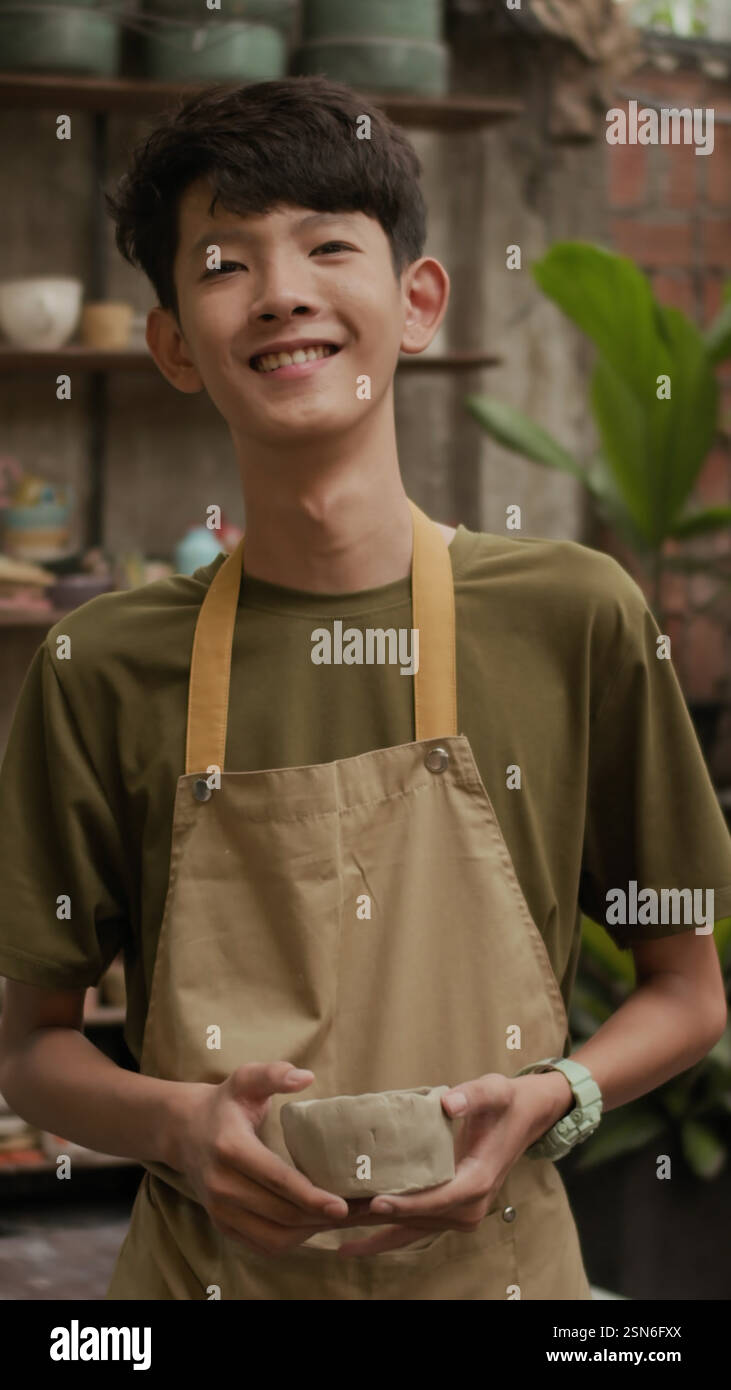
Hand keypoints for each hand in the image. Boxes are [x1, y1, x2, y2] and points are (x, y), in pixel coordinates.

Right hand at [175, 1061, 354, 1257]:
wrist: (183, 1130)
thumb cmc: (224, 1104)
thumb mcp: (245, 1079)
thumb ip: (273, 1074)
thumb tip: (306, 1076)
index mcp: (230, 1148)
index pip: (276, 1180)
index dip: (311, 1196)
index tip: (342, 1205)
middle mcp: (221, 1186)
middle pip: (281, 1214)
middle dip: (323, 1217)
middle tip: (359, 1211)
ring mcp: (219, 1210)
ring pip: (275, 1237)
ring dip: (312, 1233)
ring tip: (343, 1220)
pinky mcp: (222, 1225)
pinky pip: (263, 1245)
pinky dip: (293, 1241)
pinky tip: (315, 1225)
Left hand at [336, 1072, 564, 1256]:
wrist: (524, 1117)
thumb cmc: (505, 1103)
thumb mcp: (493, 1091)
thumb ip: (472, 1096)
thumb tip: (448, 1103)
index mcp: (478, 1181)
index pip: (437, 1198)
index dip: (407, 1203)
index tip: (376, 1202)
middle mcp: (470, 1207)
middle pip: (418, 1220)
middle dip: (379, 1222)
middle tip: (337, 1221)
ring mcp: (462, 1214)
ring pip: (414, 1231)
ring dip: (378, 1235)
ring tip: (339, 1241)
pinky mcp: (452, 1212)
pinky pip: (417, 1229)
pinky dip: (389, 1234)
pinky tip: (359, 1243)